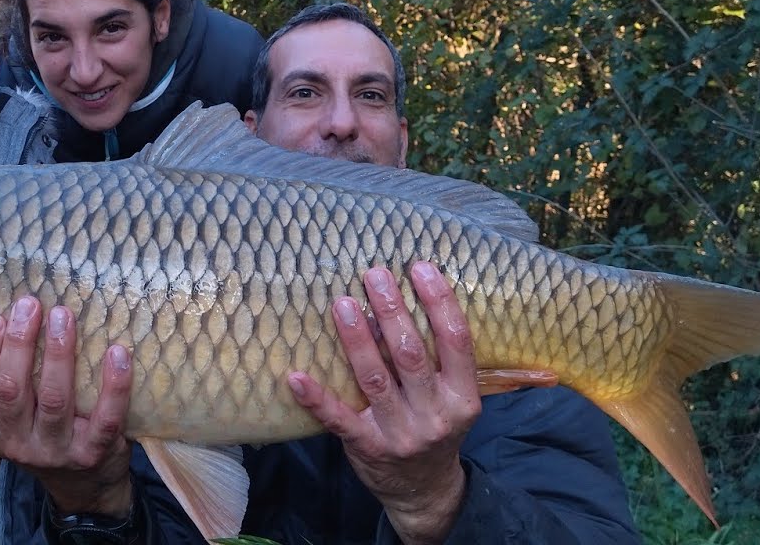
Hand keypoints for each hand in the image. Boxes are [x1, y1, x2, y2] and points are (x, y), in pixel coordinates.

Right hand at [0, 295, 133, 516]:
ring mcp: (57, 451)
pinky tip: (117, 353)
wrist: (85, 487)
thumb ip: (8, 381)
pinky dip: (114, 384)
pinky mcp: (93, 453)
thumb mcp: (14, 418)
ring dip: (59, 353)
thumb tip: (11, 316)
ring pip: (54, 399)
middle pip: (12, 389)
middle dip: (19, 343)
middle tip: (29, 305)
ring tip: (62, 316)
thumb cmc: (46, 434)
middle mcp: (18, 443)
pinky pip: (105, 417)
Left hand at [287, 263, 480, 544]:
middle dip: (391, 311)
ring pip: (375, 379)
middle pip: (411, 354)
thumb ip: (437, 359)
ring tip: (342, 303)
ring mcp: (400, 433)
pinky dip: (316, 397)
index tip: (420, 267)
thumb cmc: (436, 429)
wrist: (424, 492)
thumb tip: (402, 298)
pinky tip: (296, 376)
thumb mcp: (453, 399)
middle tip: (374, 274)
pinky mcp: (367, 447)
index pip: (456, 340)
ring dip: (356, 339)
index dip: (439, 301)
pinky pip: (338, 419)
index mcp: (463, 396)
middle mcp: (435, 414)